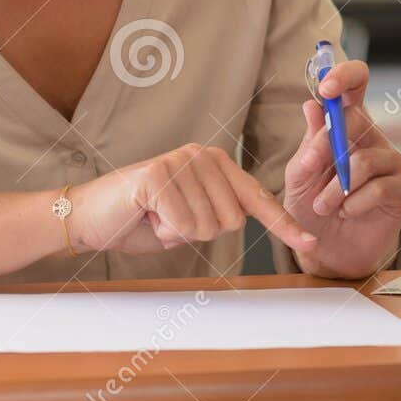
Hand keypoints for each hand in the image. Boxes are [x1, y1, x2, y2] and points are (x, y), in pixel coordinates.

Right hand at [67, 142, 317, 257]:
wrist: (91, 217)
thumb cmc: (142, 219)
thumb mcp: (191, 219)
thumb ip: (218, 215)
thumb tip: (244, 220)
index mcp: (215, 164)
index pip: (257, 198)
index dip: (283, 224)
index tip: (309, 243)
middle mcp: (203, 156)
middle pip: (232, 221)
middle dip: (201, 232)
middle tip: (170, 218)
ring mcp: (181, 161)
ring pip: (208, 227)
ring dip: (179, 232)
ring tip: (157, 215)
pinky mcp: (159, 175)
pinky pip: (184, 225)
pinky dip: (165, 230)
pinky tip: (147, 214)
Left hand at [283, 58, 400, 278]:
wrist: (328, 250)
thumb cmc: (312, 206)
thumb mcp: (300, 175)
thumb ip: (308, 144)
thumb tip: (310, 106)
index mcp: (346, 125)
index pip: (356, 84)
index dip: (345, 77)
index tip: (326, 89)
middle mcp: (371, 137)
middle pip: (359, 120)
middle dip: (327, 148)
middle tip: (311, 169)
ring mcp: (390, 161)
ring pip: (364, 160)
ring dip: (335, 188)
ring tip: (323, 205)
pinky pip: (379, 187)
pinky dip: (354, 203)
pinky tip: (346, 212)